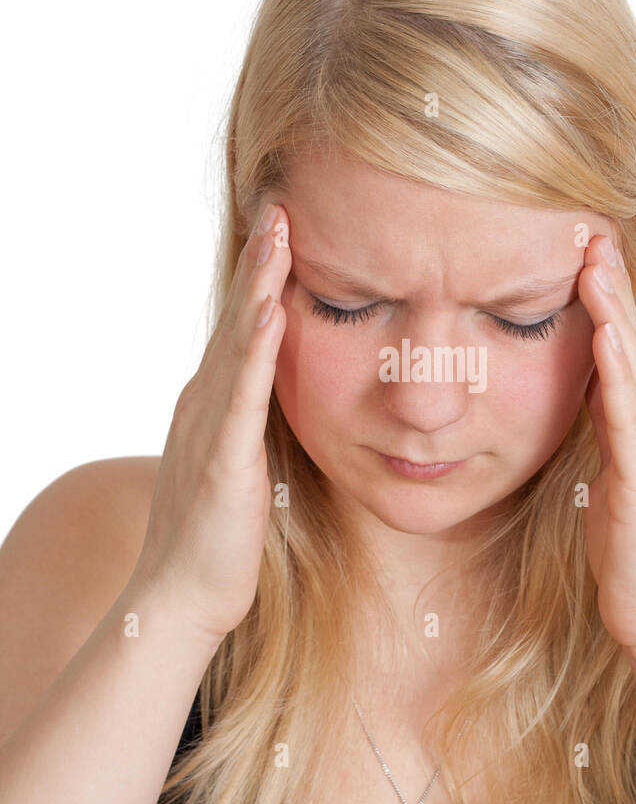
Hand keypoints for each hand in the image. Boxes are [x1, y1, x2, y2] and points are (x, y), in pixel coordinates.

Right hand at [128, 200, 292, 648]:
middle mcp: (204, 404)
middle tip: (279, 203)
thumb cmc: (218, 540)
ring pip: (236, 343)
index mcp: (214, 405)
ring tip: (276, 232)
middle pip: (235, 320)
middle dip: (257, 261)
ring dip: (257, 285)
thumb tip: (286, 397)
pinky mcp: (222, 460)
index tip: (284, 228)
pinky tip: (270, 311)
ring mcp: (209, 428)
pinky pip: (242, 396)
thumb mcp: (244, 465)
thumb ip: (258, 426)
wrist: (179, 600)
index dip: (260, 278)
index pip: (241, 329)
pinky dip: (256, 350)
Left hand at [578, 235, 635, 660]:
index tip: (579, 245)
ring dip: (616, 313)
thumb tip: (582, 392)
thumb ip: (603, 432)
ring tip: (594, 263)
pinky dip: (620, 375)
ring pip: (635, 369)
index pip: (623, 347)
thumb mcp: (611, 478)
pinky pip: (633, 419)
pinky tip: (607, 339)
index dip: (604, 296)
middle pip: (632, 342)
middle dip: (610, 284)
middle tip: (588, 226)